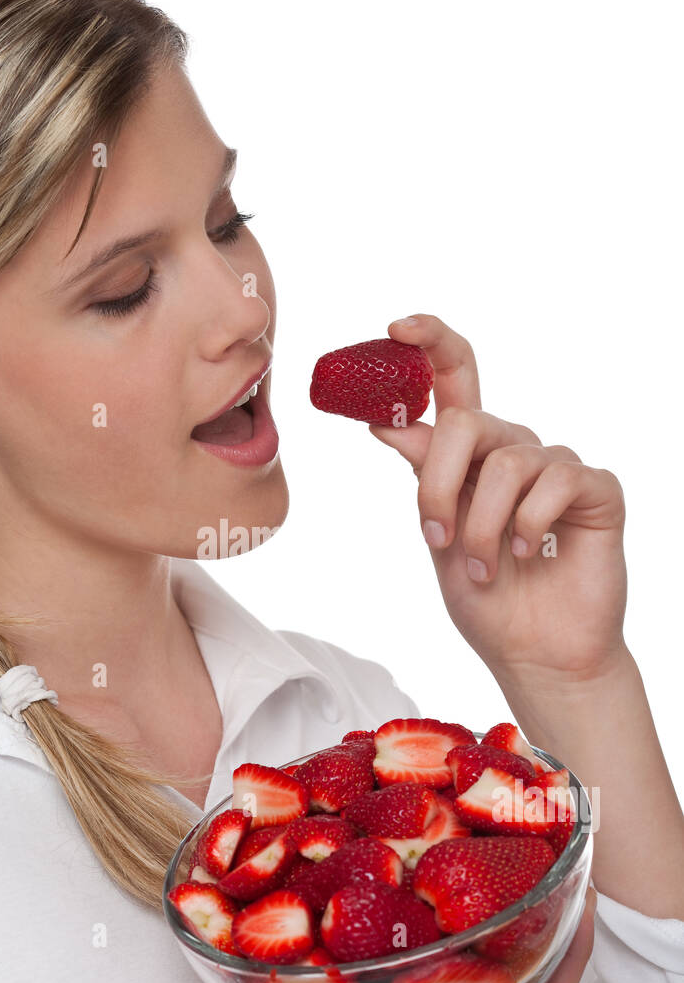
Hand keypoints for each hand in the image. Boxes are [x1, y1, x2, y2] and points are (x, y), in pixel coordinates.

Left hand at [369, 315, 627, 685]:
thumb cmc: (488, 601)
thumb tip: (386, 421)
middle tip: (435, 535)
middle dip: (438, 481)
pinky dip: (528, 524)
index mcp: (470, 456)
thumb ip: (425, 477)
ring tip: (485, 569)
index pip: (454, 378)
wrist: (535, 654)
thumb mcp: (439, 535)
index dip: (429, 342)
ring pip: (506, 460)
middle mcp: (513, 451)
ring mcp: (557, 467)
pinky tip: (527, 553)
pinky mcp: (596, 489)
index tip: (395, 327)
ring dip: (482, 525)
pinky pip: (555, 481)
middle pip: (468, 419)